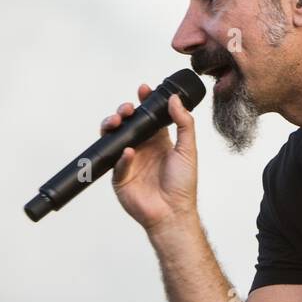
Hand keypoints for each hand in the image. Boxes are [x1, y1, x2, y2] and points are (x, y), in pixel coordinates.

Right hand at [101, 84, 197, 231]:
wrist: (173, 213)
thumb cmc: (183, 185)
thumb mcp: (188, 150)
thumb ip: (184, 123)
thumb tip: (175, 100)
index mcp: (159, 141)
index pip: (148, 116)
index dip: (144, 101)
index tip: (143, 89)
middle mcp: (142, 148)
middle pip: (127, 123)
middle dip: (124, 111)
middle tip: (128, 108)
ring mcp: (129, 161)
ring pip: (114, 138)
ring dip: (113, 126)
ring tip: (118, 122)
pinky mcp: (119, 176)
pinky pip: (116, 162)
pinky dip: (121, 155)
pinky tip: (129, 152)